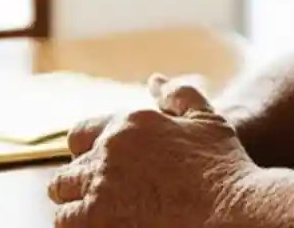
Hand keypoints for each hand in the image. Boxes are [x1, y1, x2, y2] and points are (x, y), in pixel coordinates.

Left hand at [49, 75, 259, 226]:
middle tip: (109, 199)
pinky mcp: (94, 220)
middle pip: (69, 172)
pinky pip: (65, 223)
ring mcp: (98, 187)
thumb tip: (154, 81)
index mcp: (131, 123)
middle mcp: (108, 151)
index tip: (105, 169)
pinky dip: (79, 226)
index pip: (80, 135)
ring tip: (104, 216)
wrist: (230, 209)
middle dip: (82, 184)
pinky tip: (105, 226)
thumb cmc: (223, 166)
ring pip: (62, 199)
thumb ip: (179, 95)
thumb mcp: (208, 120)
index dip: (88, 153)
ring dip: (78, 207)